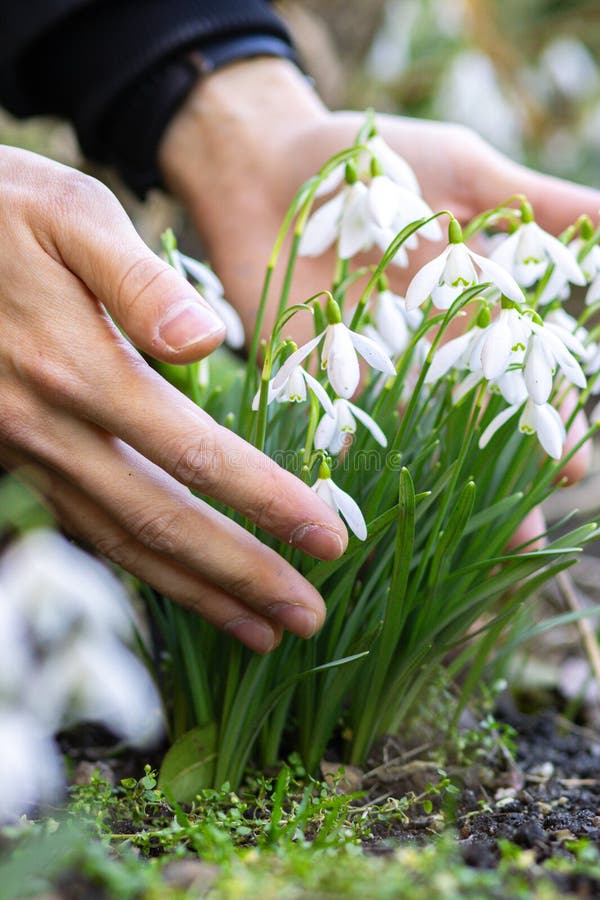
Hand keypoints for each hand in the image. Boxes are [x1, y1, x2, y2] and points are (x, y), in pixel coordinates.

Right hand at [0, 146, 347, 653]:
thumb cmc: (1, 208)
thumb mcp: (71, 212)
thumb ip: (137, 281)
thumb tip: (203, 339)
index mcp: (77, 366)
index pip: (193, 452)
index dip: (263, 501)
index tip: (326, 539)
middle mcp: (49, 426)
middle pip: (161, 520)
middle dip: (241, 574)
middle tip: (309, 617)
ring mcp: (25, 450)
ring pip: (120, 540)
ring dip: (195, 591)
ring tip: (260, 629)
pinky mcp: (15, 456)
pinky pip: (84, 526)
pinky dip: (138, 567)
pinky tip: (178, 586)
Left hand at [160, 58, 599, 538]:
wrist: (271, 163)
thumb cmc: (376, 162)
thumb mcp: (468, 176)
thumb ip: (545, 208)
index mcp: (468, 312)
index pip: (522, 380)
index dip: (547, 422)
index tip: (573, 466)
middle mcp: (424, 352)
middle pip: (473, 426)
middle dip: (500, 477)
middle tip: (529, 533)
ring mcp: (367, 371)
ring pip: (414, 441)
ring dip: (442, 491)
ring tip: (469, 547)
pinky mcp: (308, 378)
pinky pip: (332, 429)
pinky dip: (350, 464)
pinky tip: (368, 507)